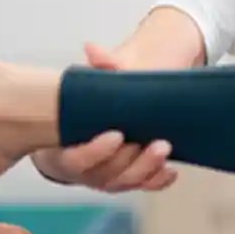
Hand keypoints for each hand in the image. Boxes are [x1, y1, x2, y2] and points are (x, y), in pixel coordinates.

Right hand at [29, 43, 177, 191]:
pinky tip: (170, 170)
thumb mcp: (87, 83)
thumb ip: (94, 68)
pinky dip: (156, 180)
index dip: (96, 151)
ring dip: (147, 169)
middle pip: (106, 175)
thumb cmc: (82, 103)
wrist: (82, 124)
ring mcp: (105, 178)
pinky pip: (140, 186)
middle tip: (154, 142)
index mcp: (63, 151)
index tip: (117, 135)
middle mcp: (84, 171)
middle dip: (131, 160)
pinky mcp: (123, 179)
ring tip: (164, 149)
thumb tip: (91, 48)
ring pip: (125, 182)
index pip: (77, 160)